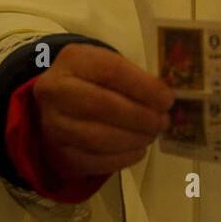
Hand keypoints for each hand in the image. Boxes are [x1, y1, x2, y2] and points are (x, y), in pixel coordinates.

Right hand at [33, 43, 174, 182]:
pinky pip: (92, 161)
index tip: (167, 99)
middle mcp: (55, 91)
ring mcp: (52, 124)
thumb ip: (134, 78)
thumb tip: (165, 99)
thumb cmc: (93, 80)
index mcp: (73, 60)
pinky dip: (122, 158)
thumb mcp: (108, 65)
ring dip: (133, 139)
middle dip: (140, 116)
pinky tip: (138, 150)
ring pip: (96, 137)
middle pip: (102, 105)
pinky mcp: (58, 153)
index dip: (144, 87)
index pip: (111, 71)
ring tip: (151, 135)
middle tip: (162, 122)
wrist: (58, 103)